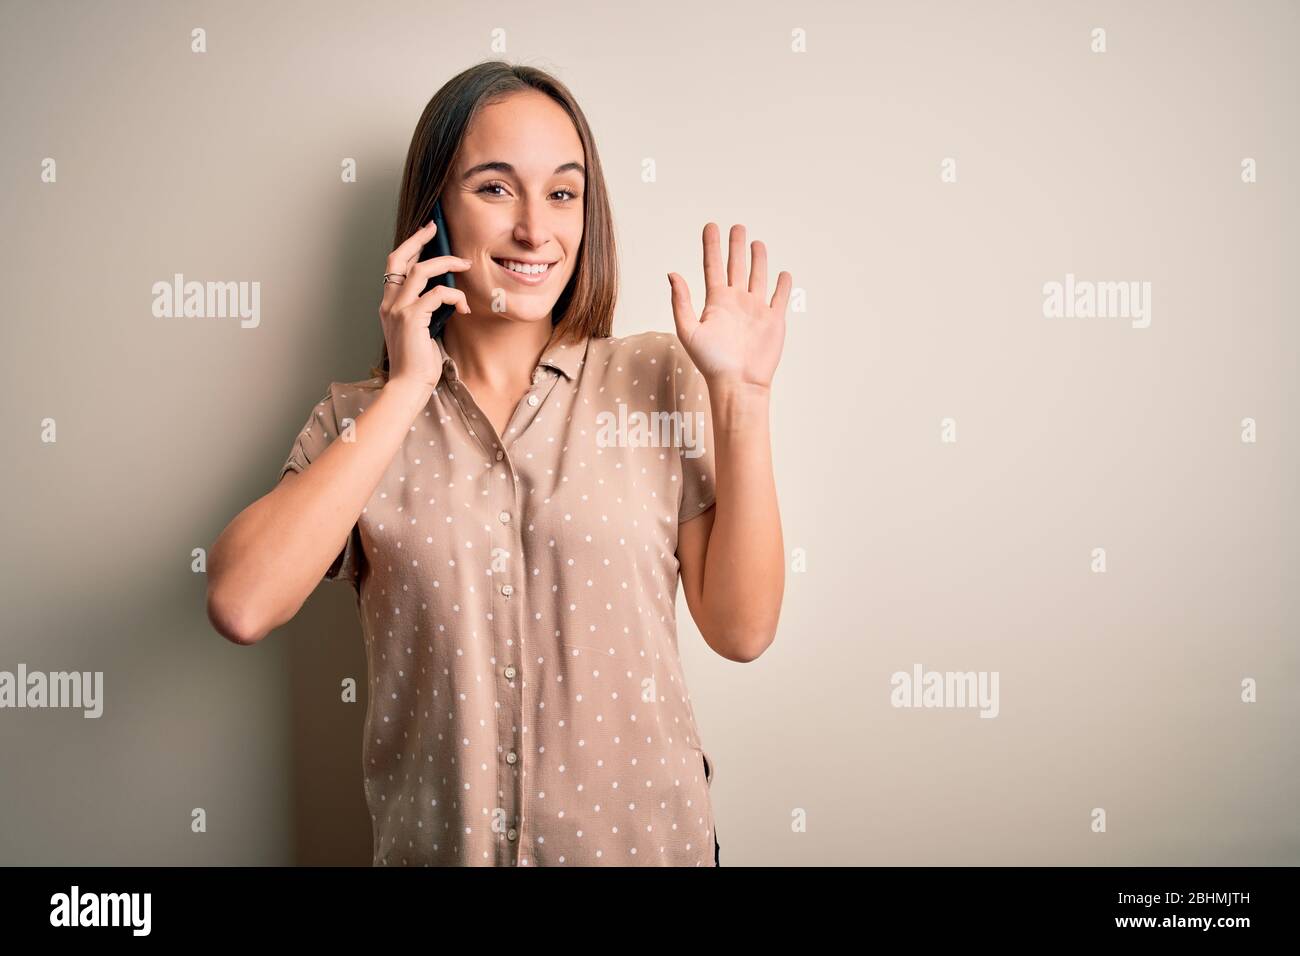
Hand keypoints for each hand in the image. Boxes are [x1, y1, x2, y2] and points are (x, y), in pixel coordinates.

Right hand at [380, 219, 472, 392]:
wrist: (409, 385)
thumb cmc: (418, 362)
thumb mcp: (421, 330)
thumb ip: (426, 310)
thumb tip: (445, 293)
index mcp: (389, 304)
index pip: (395, 265)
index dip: (410, 246)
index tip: (426, 234)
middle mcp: (389, 303)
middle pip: (400, 258)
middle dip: (419, 239)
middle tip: (436, 228)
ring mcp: (398, 309)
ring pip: (421, 270)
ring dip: (446, 264)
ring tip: (465, 265)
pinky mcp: (411, 318)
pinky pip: (438, 294)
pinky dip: (455, 296)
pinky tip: (464, 307)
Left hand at [667, 222, 790, 389]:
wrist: (738, 383)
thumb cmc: (711, 363)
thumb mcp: (689, 330)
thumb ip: (681, 302)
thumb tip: (672, 274)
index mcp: (716, 302)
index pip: (712, 267)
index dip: (711, 246)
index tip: (711, 226)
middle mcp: (736, 302)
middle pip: (736, 266)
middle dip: (736, 246)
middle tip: (737, 227)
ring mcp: (756, 310)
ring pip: (758, 277)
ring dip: (758, 260)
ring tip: (757, 242)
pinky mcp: (773, 320)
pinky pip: (779, 298)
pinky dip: (782, 285)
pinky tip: (782, 273)